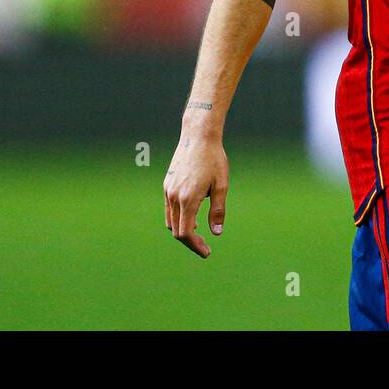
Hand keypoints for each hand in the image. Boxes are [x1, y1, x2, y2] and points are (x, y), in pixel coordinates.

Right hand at [163, 134, 229, 257]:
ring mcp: (168, 190)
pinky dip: (178, 217)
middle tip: (205, 247)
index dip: (195, 246)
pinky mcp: (167, 183)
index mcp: (188, 199)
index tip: (206, 252)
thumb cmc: (214, 159)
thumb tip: (217, 233)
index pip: (186, 233)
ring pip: (171, 220)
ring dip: (183, 230)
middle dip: (190, 241)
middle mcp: (174, 196)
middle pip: (177, 230)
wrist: (198, 136)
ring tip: (199, 233)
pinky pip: (169, 208)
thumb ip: (218, 210)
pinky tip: (191, 216)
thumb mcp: (221, 185)